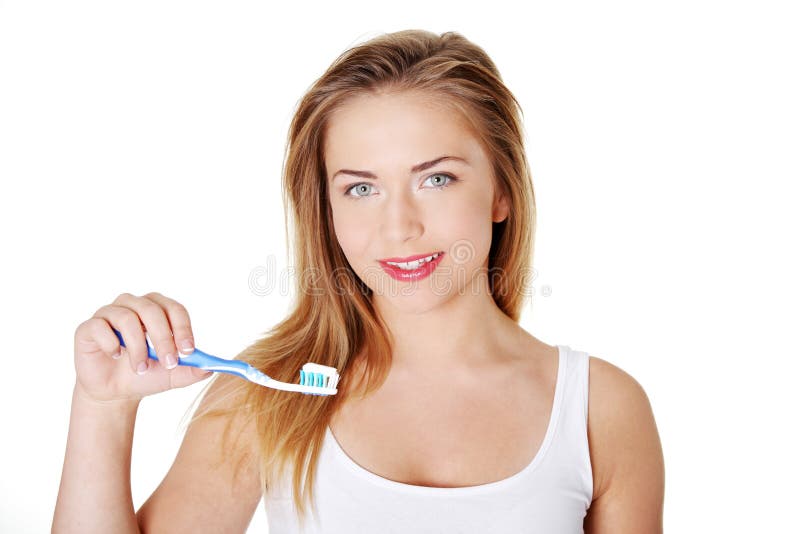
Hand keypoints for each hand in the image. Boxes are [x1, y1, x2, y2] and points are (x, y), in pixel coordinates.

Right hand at [73, 292, 212, 402]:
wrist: (114, 392)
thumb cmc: (146, 375)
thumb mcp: (173, 376)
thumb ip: (192, 370)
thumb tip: (210, 369)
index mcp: (157, 309)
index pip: (174, 309)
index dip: (182, 328)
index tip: (188, 351)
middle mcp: (133, 305)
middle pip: (152, 310)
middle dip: (163, 338)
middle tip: (169, 362)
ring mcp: (109, 313)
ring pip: (127, 318)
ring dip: (138, 347)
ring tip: (141, 369)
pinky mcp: (88, 327)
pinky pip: (100, 327)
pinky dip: (112, 344)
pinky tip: (116, 357)